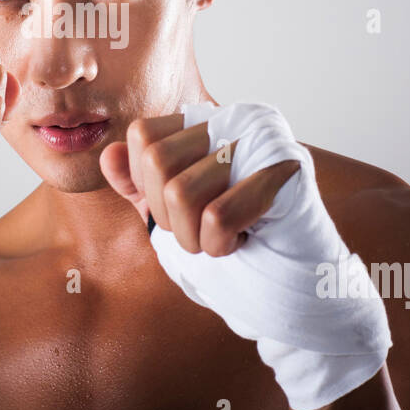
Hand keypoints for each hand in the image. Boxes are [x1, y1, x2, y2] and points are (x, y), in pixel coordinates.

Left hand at [103, 101, 391, 409]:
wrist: (302, 292)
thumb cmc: (242, 251)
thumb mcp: (176, 216)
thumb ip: (140, 186)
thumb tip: (107, 153)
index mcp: (213, 120)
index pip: (143, 136)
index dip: (148, 188)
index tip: (187, 211)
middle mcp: (240, 116)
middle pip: (156, 162)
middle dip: (170, 218)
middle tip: (208, 231)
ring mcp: (267, 139)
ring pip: (180, 192)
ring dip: (196, 238)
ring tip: (229, 237)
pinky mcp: (288, 171)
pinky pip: (216, 215)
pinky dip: (221, 244)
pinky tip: (250, 239)